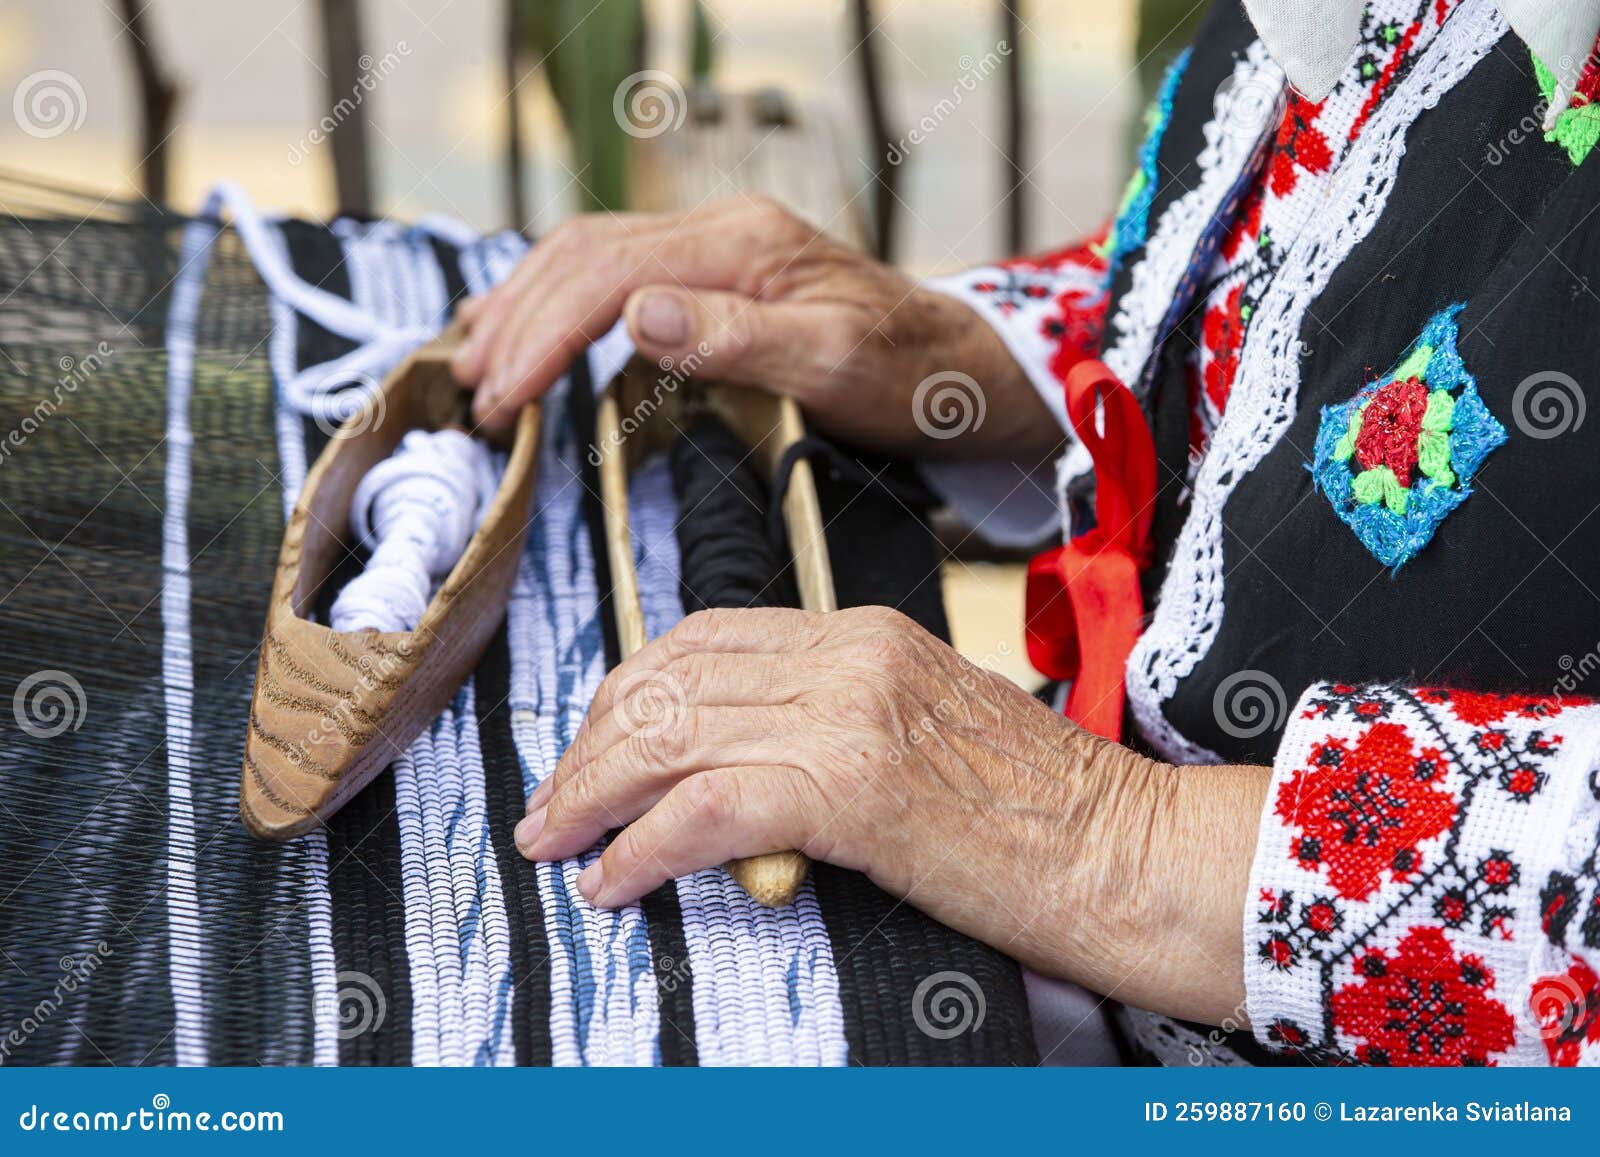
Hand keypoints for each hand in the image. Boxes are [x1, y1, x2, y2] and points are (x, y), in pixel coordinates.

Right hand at [450, 195, 1060, 459]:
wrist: (957, 366)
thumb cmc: (907, 373)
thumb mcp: (834, 364)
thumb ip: (737, 338)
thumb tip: (636, 315)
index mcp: (742, 244)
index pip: (609, 272)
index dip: (545, 334)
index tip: (505, 397)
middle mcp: (721, 231)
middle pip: (584, 253)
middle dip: (519, 322)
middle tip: (475, 396)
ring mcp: (716, 247)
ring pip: (588, 253)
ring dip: (525, 305)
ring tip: (476, 363)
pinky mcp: (715, 274)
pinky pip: (614, 268)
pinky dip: (557, 297)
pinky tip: (525, 322)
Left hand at [513, 605, 1268, 1025]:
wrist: (1138, 855)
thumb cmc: (1046, 817)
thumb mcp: (927, 742)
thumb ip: (833, 739)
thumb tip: (739, 788)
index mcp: (866, 635)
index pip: (705, 640)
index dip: (630, 695)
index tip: (593, 749)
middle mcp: (850, 656)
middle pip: (670, 681)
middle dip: (592, 748)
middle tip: (552, 808)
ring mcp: (851, 713)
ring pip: (671, 736)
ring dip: (593, 798)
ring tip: (557, 846)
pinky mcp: (854, 786)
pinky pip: (705, 806)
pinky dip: (642, 849)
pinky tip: (614, 884)